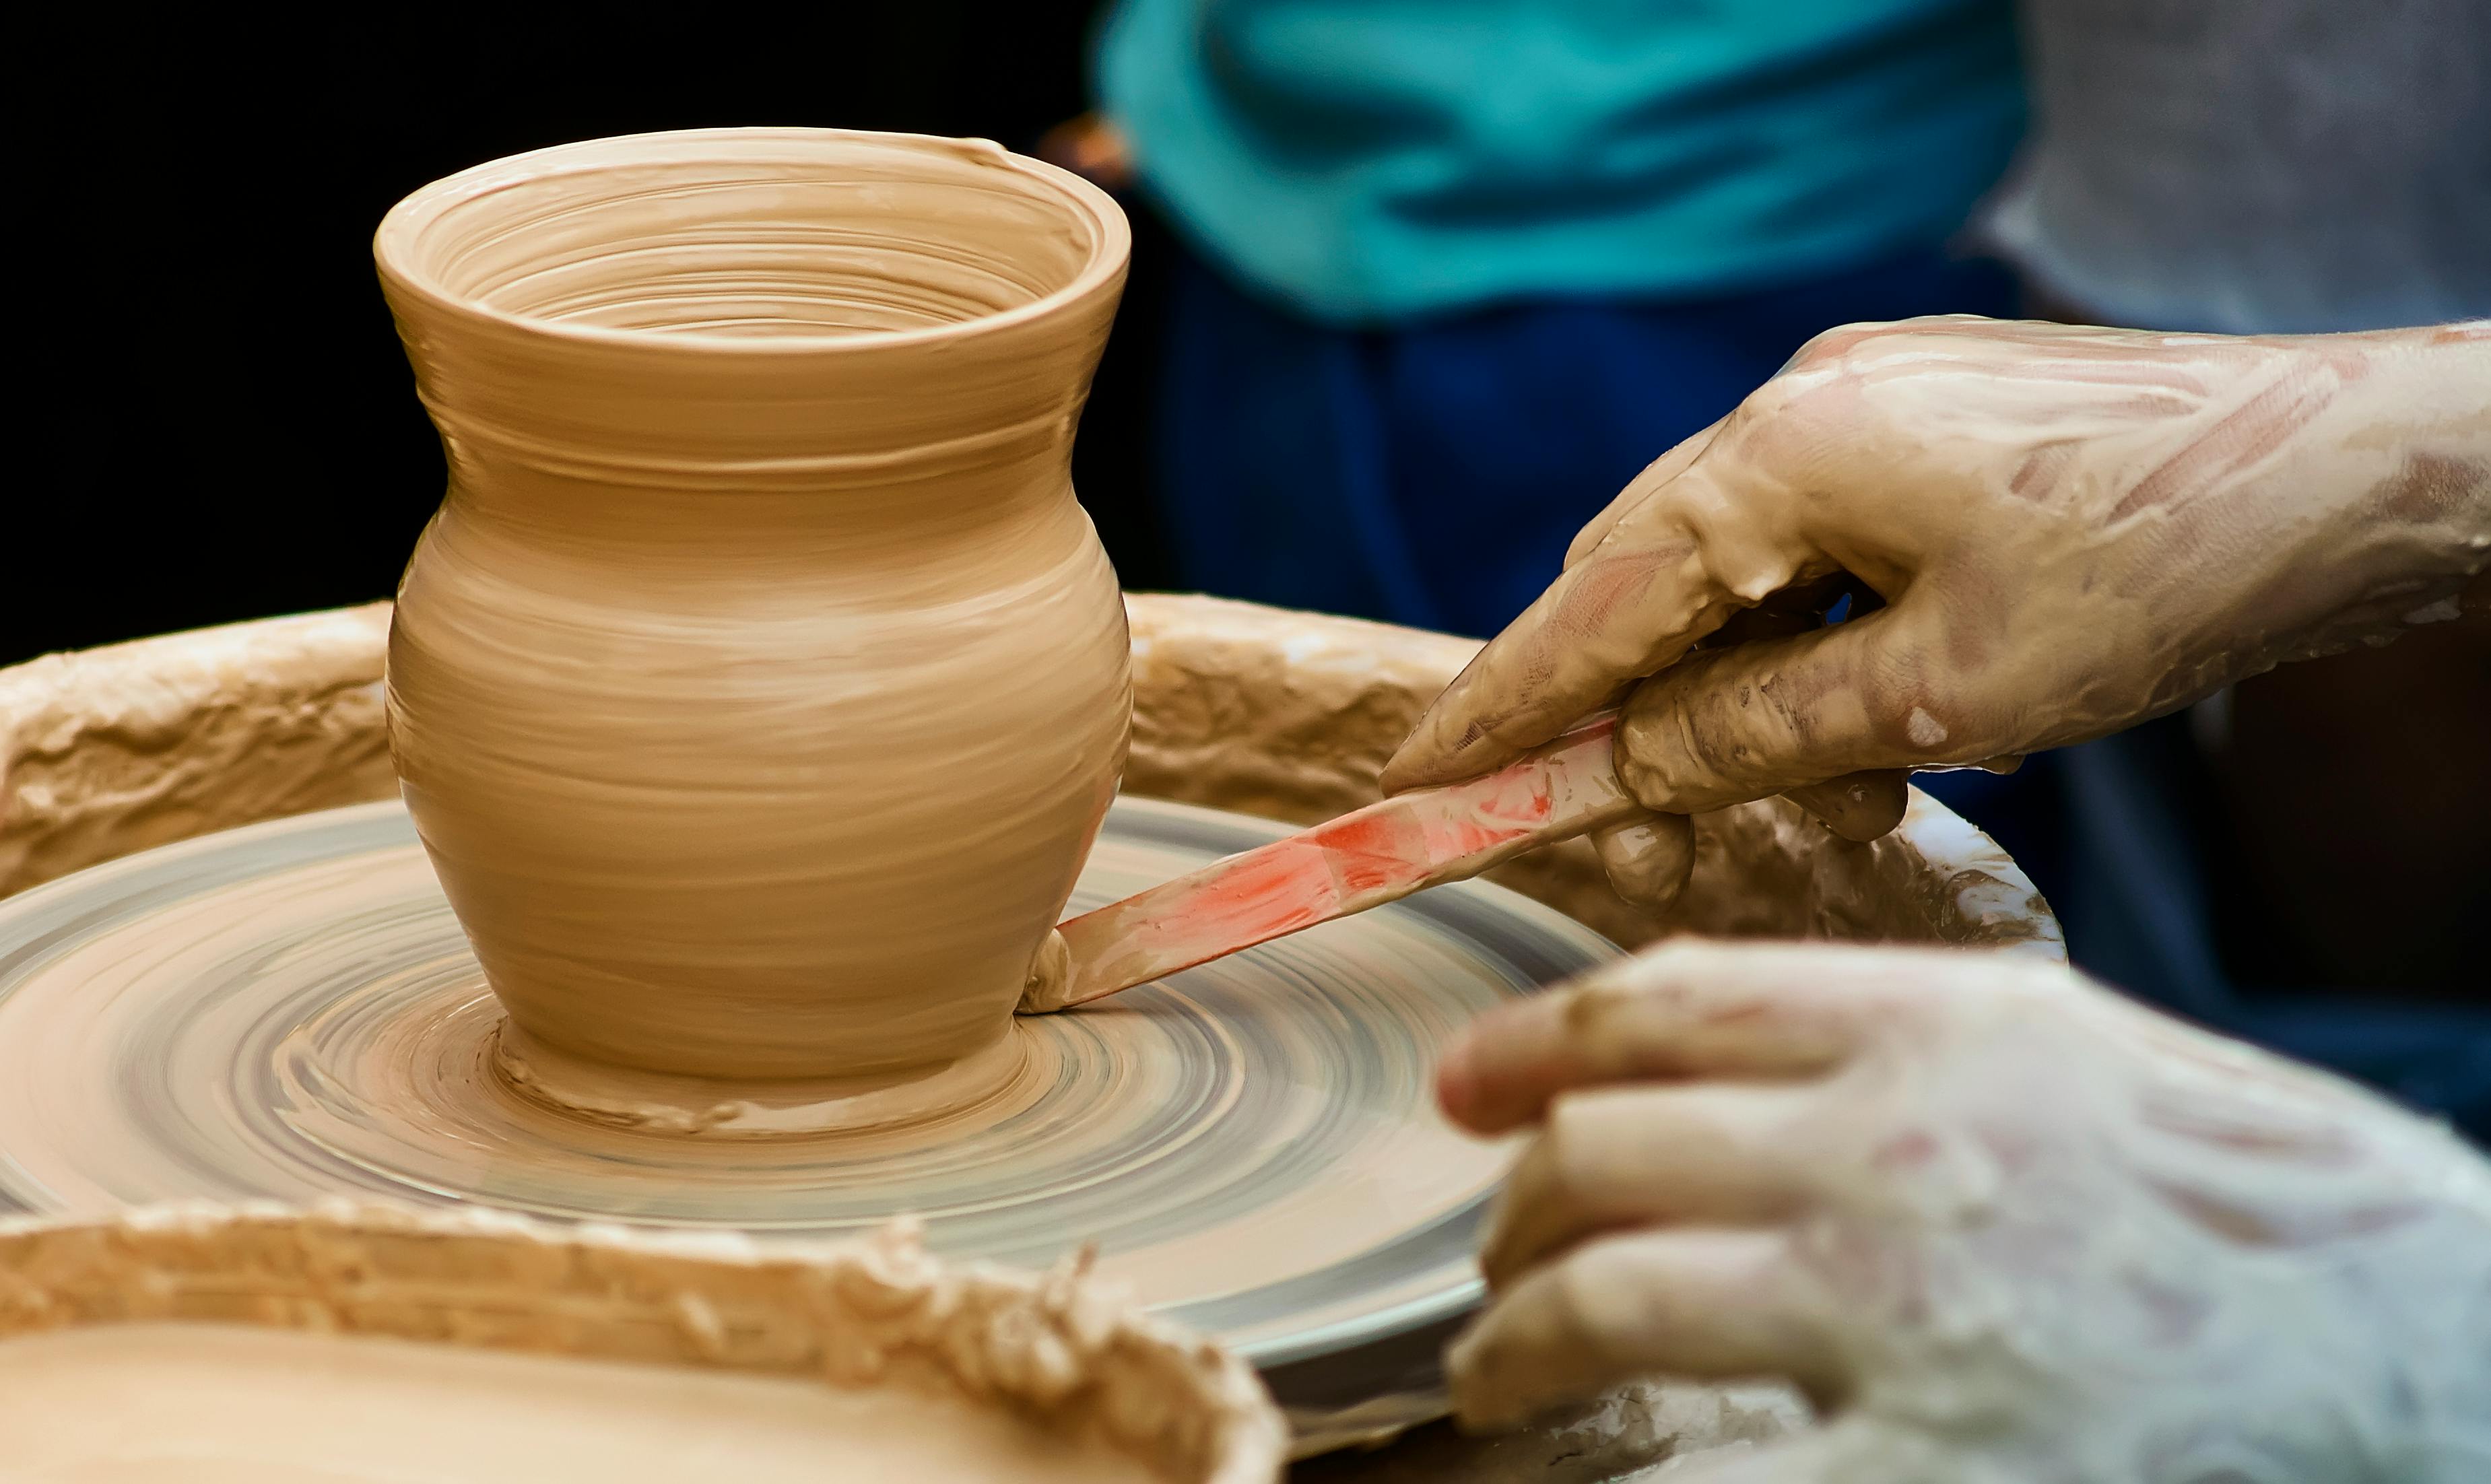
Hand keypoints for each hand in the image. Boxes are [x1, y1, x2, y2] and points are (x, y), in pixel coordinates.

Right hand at [1385, 319, 2490, 830]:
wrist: (2354, 469)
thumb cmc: (2162, 575)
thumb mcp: (1936, 693)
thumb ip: (1752, 731)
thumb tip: (1622, 767)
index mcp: (1784, 450)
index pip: (1594, 601)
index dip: (1504, 699)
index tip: (1421, 767)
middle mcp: (1804, 396)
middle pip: (1649, 572)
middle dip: (1627, 704)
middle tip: (1604, 811)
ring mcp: (1867, 392)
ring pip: (1737, 560)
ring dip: (1741, 680)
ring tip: (1823, 787)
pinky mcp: (1922, 413)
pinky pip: (1813, 533)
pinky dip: (1808, 629)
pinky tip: (1868, 705)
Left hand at [1439, 940, 2490, 1481]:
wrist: (2438, 1357)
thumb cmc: (2272, 1219)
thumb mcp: (2091, 1063)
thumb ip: (1911, 1041)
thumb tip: (1727, 1056)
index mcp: (1941, 1031)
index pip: (1661, 1002)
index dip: (1532, 1044)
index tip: (1466, 1085)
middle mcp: (1898, 1154)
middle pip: (1603, 1150)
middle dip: (1516, 1208)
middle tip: (1498, 1259)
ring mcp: (1897, 1318)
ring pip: (1601, 1297)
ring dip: (1516, 1337)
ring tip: (1501, 1371)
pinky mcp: (1917, 1474)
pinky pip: (1688, 1474)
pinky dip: (1604, 1477)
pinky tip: (1585, 1479)